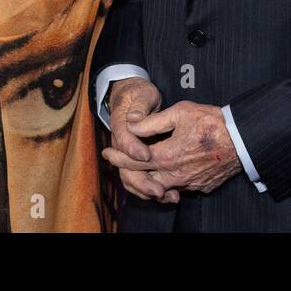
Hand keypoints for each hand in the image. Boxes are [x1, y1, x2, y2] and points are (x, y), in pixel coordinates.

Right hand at [100, 77, 172, 201]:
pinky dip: (152, 190)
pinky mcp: (137, 163)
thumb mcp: (142, 94)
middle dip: (142, 181)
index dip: (133, 149)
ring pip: (132, 180)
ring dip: (147, 190)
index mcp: (120, 126)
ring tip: (167, 196)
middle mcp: (122, 146)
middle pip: (126, 169)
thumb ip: (140, 105)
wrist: (133, 99)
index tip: (147, 156)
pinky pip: (141, 181)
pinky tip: (169, 194)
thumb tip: (135, 117)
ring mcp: (129, 157)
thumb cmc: (139, 95)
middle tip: (159, 190)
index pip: (124, 141)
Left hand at [128, 102, 241, 195]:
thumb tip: (131, 125)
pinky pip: (179, 187)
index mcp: (169, 156)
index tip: (107, 152)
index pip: (136, 160)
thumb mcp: (181, 113)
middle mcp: (177, 174)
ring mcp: (190, 183)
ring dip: (148, 179)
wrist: (243, 139)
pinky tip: (167, 173)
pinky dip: (168, 182)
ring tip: (139, 169)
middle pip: (144, 179)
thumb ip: (153, 122)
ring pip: (161, 186)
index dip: (119, 156)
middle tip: (118, 163)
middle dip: (128, 172)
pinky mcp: (202, 186)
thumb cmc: (212, 122)